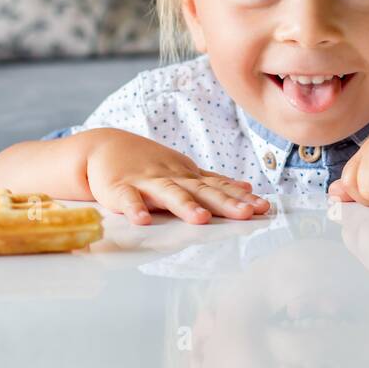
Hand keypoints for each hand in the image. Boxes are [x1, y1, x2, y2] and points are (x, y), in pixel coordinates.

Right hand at [84, 128, 270, 224]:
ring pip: (169, 194)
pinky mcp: (119, 189)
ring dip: (185, 206)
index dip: (241, 198)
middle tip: (247, 213)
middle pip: (202, 191)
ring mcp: (146, 182)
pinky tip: (142, 221)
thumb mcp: (183, 171)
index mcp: (188, 177)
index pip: (219, 187)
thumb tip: (246, 187)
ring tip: (201, 219)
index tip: (264, 207)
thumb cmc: (148, 164)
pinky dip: (134, 209)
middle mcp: (172, 178)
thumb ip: (212, 181)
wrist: (104, 146)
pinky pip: (128, 199)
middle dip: (226, 203)